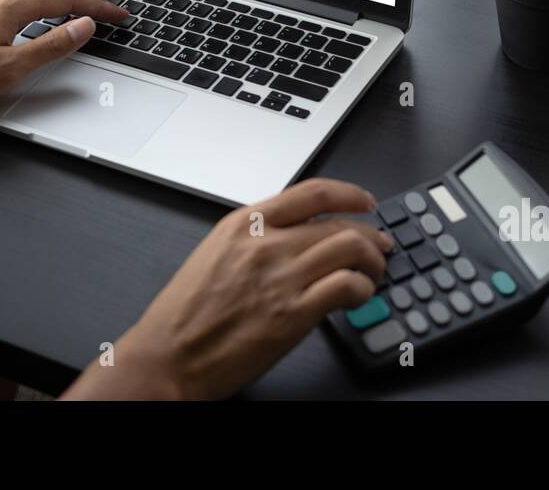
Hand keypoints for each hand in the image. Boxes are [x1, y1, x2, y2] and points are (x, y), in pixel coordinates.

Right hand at [61, 179, 393, 399]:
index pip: (312, 193)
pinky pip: (348, 286)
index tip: (364, 201)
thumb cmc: (184, 314)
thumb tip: (297, 238)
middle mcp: (266, 243)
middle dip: (369, 234)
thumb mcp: (216, 254)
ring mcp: (282, 277)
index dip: (349, 194)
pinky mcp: (294, 314)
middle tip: (379, 247)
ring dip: (372, 261)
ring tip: (373, 274)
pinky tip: (359, 297)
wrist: (169, 356)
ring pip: (351, 247)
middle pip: (338, 222)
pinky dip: (364, 289)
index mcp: (244, 224)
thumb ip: (256, 239)